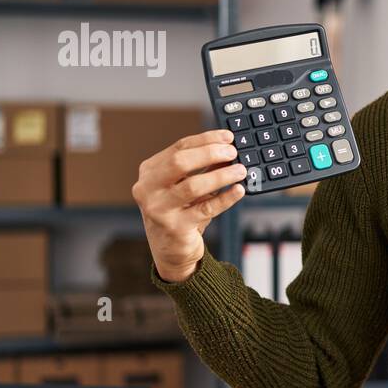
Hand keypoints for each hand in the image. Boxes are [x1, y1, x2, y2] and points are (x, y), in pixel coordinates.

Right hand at [132, 129, 246, 282]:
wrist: (170, 249)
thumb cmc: (179, 211)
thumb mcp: (185, 185)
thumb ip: (202, 168)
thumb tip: (227, 149)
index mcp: (150, 172)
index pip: (179, 147)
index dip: (206, 140)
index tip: (228, 137)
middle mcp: (148, 189)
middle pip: (180, 162)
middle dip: (210, 154)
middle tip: (232, 152)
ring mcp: (159, 209)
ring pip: (193, 186)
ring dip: (221, 176)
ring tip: (240, 170)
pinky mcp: (175, 227)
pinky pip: (206, 209)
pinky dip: (225, 198)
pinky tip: (238, 190)